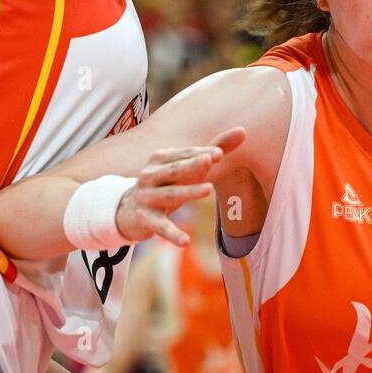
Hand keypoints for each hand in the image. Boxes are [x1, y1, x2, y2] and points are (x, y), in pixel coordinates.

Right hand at [113, 128, 246, 245]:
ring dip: (188, 192)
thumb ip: (214, 149)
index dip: (201, 153)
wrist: (128, 210)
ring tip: (208, 189)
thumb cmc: (166, 184)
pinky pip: (161, 226)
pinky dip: (172, 233)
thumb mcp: (186, 168)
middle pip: (174, 170)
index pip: (184, 154)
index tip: (219, 153)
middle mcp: (151, 175)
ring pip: (170, 195)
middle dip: (191, 165)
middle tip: (210, 160)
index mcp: (161, 159)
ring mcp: (147, 197)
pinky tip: (185, 241)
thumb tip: (243, 130)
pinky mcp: (145, 219)